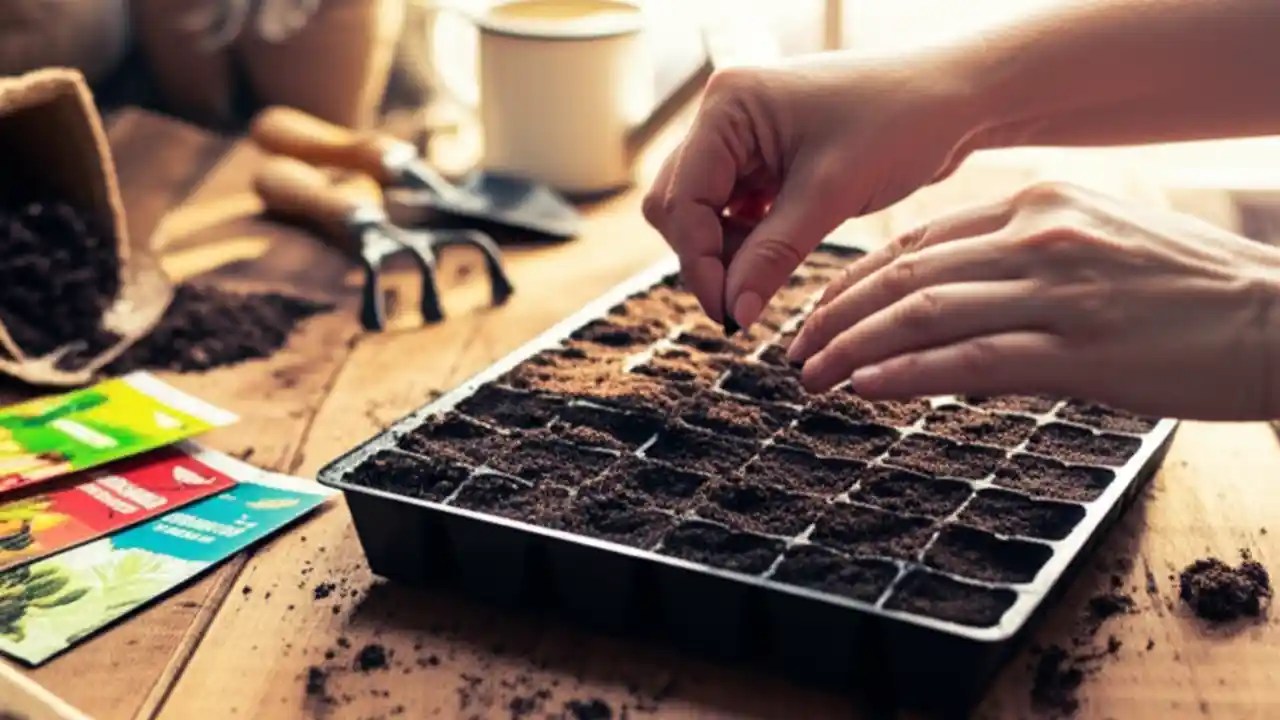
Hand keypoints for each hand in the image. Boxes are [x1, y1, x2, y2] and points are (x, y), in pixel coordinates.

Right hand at [642, 51, 982, 328]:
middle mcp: (724, 114)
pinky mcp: (763, 158)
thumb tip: (731, 314)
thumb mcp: (832, 195)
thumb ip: (772, 256)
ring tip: (765, 279)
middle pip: (678, 205)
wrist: (955, 99)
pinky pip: (731, 210)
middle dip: (706, 256)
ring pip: (700, 212)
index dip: (698, 262)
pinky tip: (777, 256)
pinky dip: (746, 241)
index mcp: (728, 105)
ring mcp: (741, 136)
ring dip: (725, 252)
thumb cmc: (901, 123)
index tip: (727, 314)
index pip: (681, 199)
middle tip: (744, 302)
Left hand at [788, 181, 1279, 420]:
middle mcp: (1037, 236)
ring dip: (854, 348)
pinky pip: (970, 359)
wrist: (1276, 320)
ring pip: (924, 314)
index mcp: (1037, 204)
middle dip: (837, 316)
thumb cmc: (1185, 289)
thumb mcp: (1093, 245)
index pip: (917, 243)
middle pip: (905, 275)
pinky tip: (865, 386)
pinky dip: (907, 374)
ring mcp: (1056, 291)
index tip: (821, 314)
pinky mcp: (1078, 349)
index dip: (856, 282)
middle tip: (797, 352)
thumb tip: (944, 314)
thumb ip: (1017, 264)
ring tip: (813, 377)